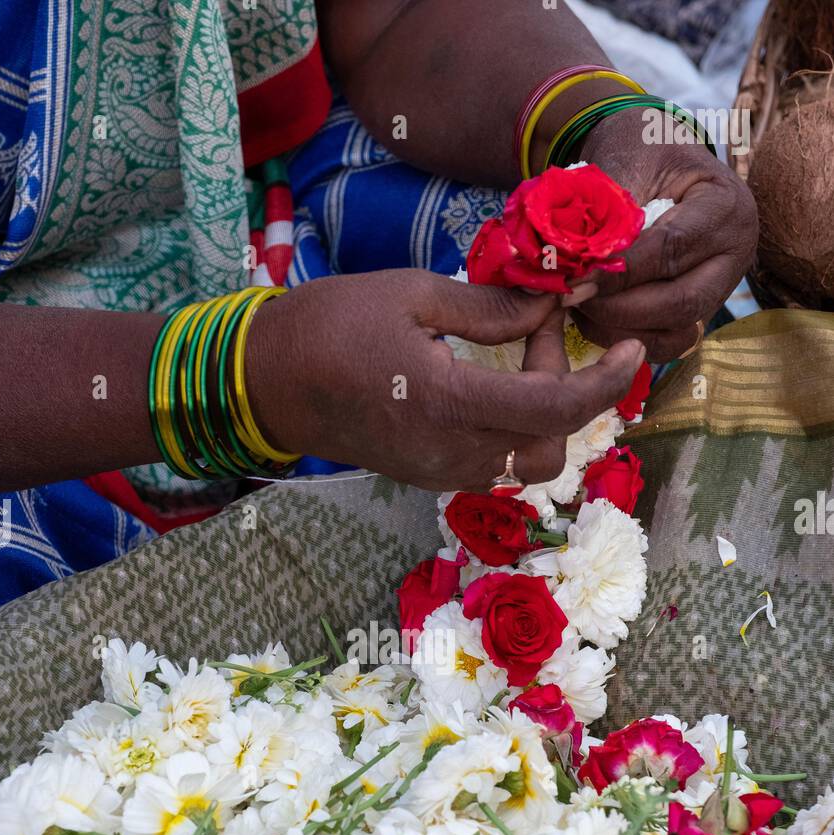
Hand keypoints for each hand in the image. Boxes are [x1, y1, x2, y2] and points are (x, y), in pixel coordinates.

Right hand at [247, 269, 644, 490]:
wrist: (266, 383)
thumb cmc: (329, 325)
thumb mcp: (412, 293)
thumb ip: (489, 308)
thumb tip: (548, 304)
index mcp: (448, 403)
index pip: (556, 409)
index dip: (607, 382)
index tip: (632, 348)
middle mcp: (451, 453)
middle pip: (553, 447)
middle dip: (568, 392)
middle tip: (536, 333)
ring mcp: (439, 472)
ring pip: (527, 464)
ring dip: (543, 416)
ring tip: (517, 359)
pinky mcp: (428, 476)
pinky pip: (495, 465)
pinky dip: (513, 428)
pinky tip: (493, 383)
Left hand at [566, 108, 758, 362]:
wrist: (655, 158)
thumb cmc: (642, 151)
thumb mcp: (626, 161)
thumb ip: (606, 212)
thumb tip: (568, 262)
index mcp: (725, 206)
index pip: (670, 249)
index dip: (619, 272)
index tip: (573, 281)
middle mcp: (734, 254)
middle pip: (680, 302)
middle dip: (617, 308)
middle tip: (571, 298)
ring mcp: (720, 289)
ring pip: (673, 332)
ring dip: (618, 330)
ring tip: (577, 308)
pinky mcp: (698, 313)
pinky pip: (664, 343)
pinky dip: (624, 339)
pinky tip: (592, 319)